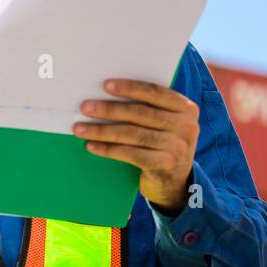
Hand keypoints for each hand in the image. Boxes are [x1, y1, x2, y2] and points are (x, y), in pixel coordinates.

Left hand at [73, 79, 199, 213]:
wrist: (175, 182)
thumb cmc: (161, 143)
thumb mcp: (164, 123)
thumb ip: (147, 108)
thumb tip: (104, 94)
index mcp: (186, 108)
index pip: (155, 92)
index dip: (130, 88)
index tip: (105, 85)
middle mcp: (186, 126)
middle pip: (141, 113)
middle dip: (109, 109)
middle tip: (85, 107)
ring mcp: (178, 147)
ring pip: (133, 134)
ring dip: (102, 130)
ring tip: (79, 128)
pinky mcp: (165, 165)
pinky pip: (131, 154)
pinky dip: (108, 149)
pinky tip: (91, 146)